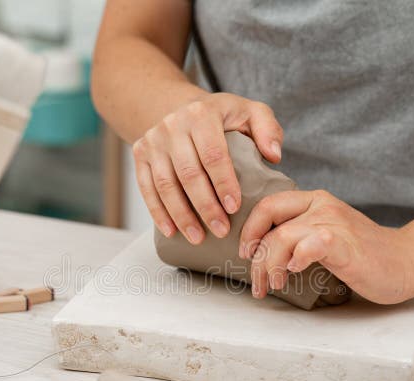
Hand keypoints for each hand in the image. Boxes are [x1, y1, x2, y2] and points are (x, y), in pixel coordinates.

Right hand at [132, 92, 283, 243]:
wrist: (184, 109)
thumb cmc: (224, 118)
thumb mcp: (251, 113)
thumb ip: (268, 130)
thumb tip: (273, 156)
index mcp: (202, 113)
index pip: (213, 154)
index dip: (223, 183)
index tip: (234, 208)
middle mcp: (173, 124)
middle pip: (188, 173)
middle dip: (205, 206)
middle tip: (221, 230)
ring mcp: (153, 140)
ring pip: (165, 184)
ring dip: (181, 215)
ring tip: (198, 237)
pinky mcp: (140, 152)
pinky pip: (146, 187)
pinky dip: (157, 212)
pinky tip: (171, 231)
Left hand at [238, 190, 413, 304]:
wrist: (406, 262)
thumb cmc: (363, 255)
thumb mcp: (324, 235)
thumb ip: (299, 234)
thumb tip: (262, 251)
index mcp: (314, 201)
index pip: (268, 204)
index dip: (249, 229)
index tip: (246, 253)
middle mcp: (322, 206)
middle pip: (269, 218)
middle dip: (253, 252)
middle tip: (256, 279)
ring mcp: (334, 223)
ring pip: (282, 236)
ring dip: (269, 265)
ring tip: (274, 285)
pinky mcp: (345, 244)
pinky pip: (310, 245)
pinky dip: (296, 260)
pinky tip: (295, 272)